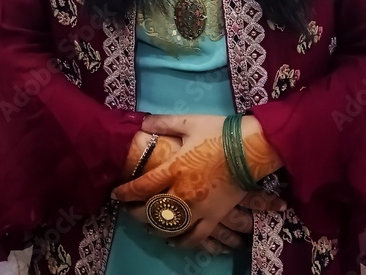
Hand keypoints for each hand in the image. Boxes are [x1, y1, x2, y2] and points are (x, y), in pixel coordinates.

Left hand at [111, 114, 283, 249]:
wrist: (249, 149)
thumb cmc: (218, 133)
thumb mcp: (189, 122)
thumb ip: (164, 123)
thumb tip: (143, 124)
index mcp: (174, 168)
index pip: (142, 186)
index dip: (126, 193)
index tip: (116, 195)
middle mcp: (182, 193)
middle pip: (151, 212)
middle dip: (135, 213)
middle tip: (128, 210)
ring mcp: (198, 209)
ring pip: (169, 228)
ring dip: (154, 228)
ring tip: (147, 225)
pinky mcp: (213, 217)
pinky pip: (194, 238)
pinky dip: (180, 242)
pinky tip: (172, 240)